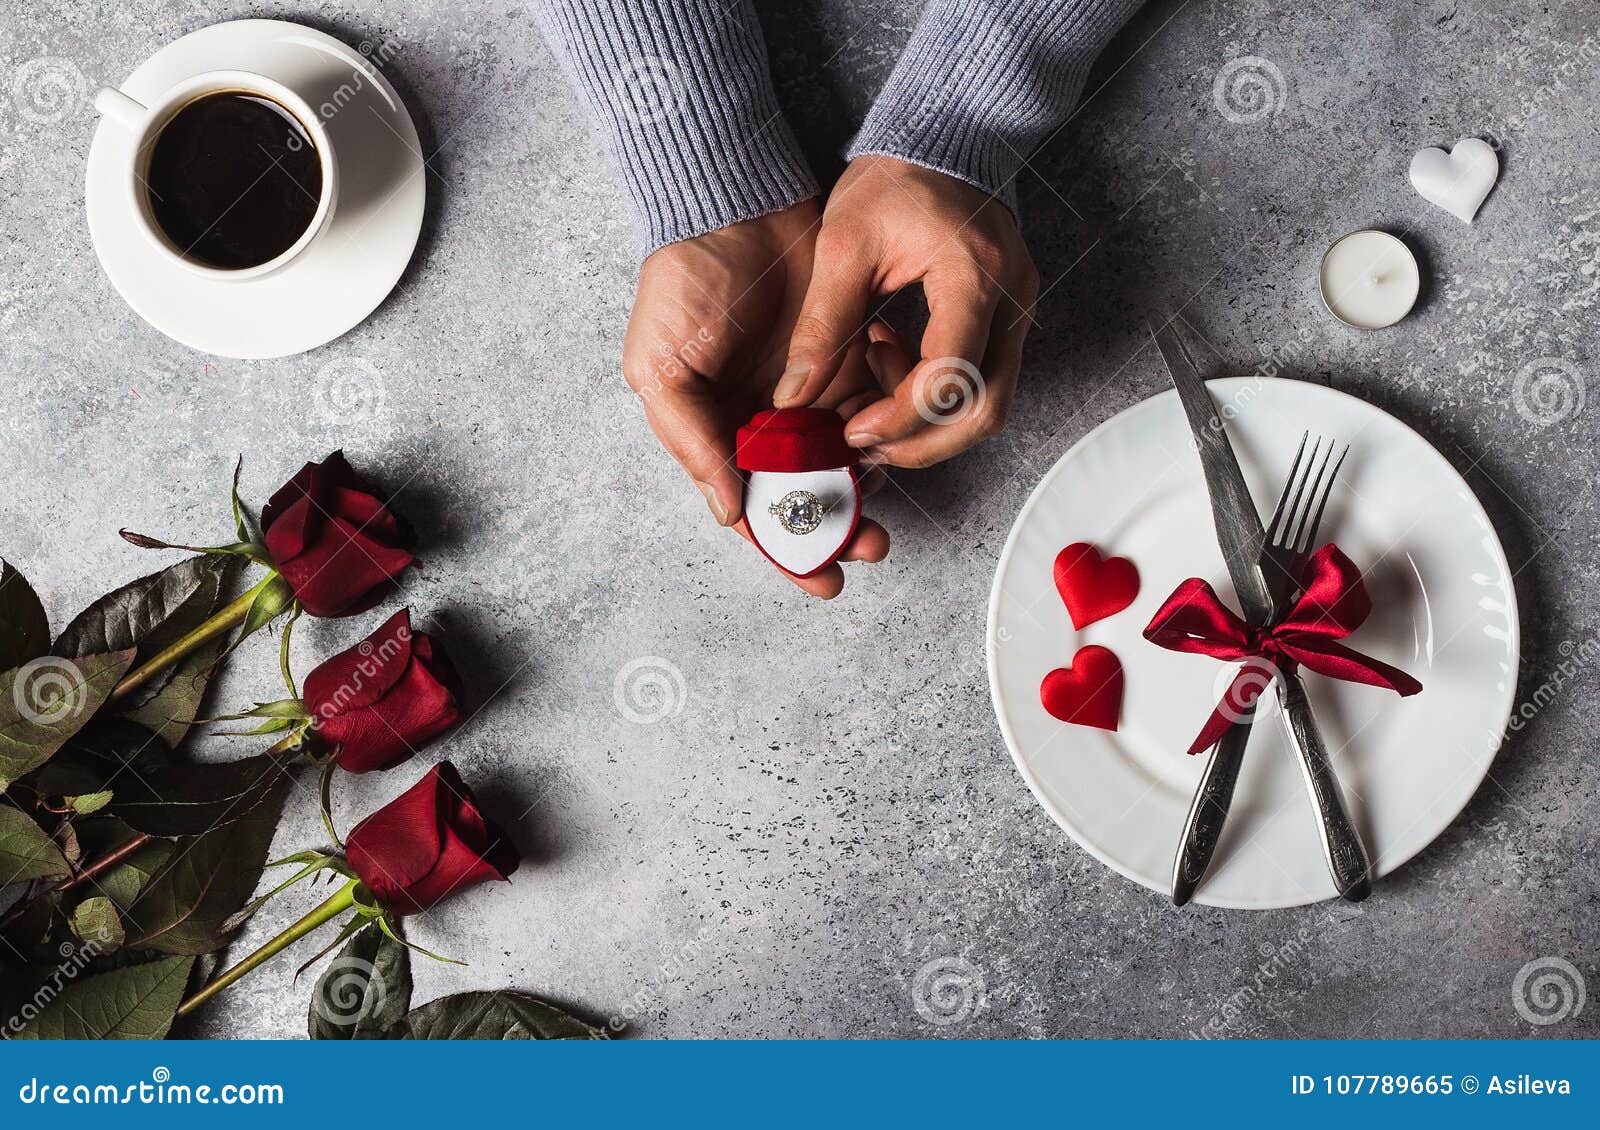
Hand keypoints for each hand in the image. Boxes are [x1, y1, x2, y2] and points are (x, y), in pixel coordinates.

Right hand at [623, 200, 889, 598]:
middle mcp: (765, 423)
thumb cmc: (684, 283)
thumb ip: (693, 441)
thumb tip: (730, 512)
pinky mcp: (847, 359)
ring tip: (887, 508)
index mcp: (717, 434)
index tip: (822, 578)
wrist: (736, 203)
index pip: (753, 508)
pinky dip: (886, 429)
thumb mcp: (663, 368)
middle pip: (808, 494)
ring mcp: (808, 394)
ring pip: (846, 460)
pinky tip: (895, 439)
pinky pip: (874, 408)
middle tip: (868, 545)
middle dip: (838, 528)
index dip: (787, 548)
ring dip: (868, 489)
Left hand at [775, 156, 1039, 467]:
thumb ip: (820, 326)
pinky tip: (889, 360)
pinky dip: (936, 394)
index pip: (951, 378)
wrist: (942, 136)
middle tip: (866, 439)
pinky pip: (982, 380)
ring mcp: (1019, 310)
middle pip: (986, 410)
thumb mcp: (842, 246)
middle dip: (923, 441)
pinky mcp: (1009, 317)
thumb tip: (793, 396)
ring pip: (990, 405)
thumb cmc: (894, 179)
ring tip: (872, 395)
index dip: (901, 418)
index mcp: (973, 276)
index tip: (856, 429)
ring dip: (929, 423)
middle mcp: (1011, 300)